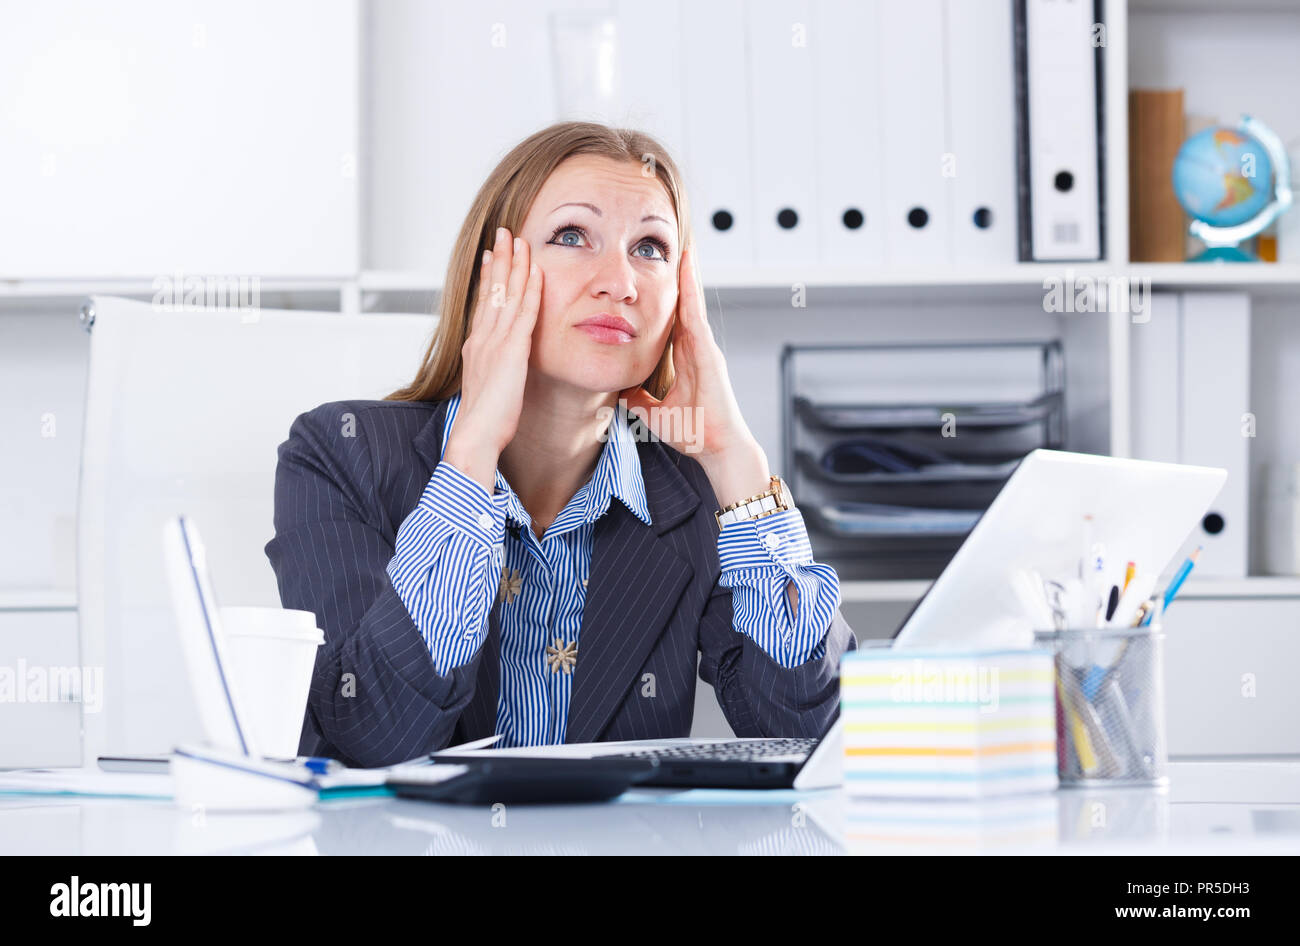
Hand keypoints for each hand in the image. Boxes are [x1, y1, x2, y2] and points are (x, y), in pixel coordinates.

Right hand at [443, 226, 542, 491]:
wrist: (475, 434)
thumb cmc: (484, 422)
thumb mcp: (487, 388)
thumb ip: (493, 371)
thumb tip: (500, 369)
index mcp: (475, 346)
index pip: (483, 303)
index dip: (487, 278)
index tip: (491, 256)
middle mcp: (482, 338)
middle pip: (491, 290)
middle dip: (498, 260)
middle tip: (502, 234)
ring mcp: (495, 342)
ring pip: (506, 294)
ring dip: (514, 265)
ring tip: (518, 240)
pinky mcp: (511, 351)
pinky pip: (524, 313)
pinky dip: (530, 290)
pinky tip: (536, 271)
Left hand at [619, 239, 770, 506]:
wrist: (717, 449)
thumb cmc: (693, 433)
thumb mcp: (652, 413)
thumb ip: (636, 399)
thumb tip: (615, 391)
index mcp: (686, 358)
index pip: (672, 319)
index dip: (666, 296)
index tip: (656, 274)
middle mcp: (697, 348)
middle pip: (684, 304)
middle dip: (680, 277)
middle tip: (672, 246)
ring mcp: (705, 348)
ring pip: (693, 303)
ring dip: (689, 275)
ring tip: (683, 247)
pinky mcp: (709, 352)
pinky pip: (697, 314)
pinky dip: (692, 291)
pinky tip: (687, 270)